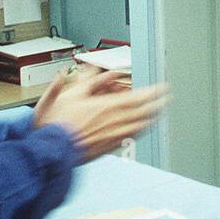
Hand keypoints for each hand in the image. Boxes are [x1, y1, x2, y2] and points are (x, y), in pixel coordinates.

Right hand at [33, 69, 167, 161]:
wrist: (52, 148)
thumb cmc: (58, 123)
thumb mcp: (72, 93)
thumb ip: (90, 81)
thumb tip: (99, 70)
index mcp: (108, 107)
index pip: (138, 97)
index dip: (153, 92)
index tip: (163, 87)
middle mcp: (115, 122)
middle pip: (144, 112)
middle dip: (158, 105)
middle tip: (167, 99)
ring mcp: (114, 137)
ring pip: (140, 126)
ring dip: (153, 118)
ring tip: (159, 113)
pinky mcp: (110, 148)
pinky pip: (131, 137)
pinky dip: (141, 131)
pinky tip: (142, 129)